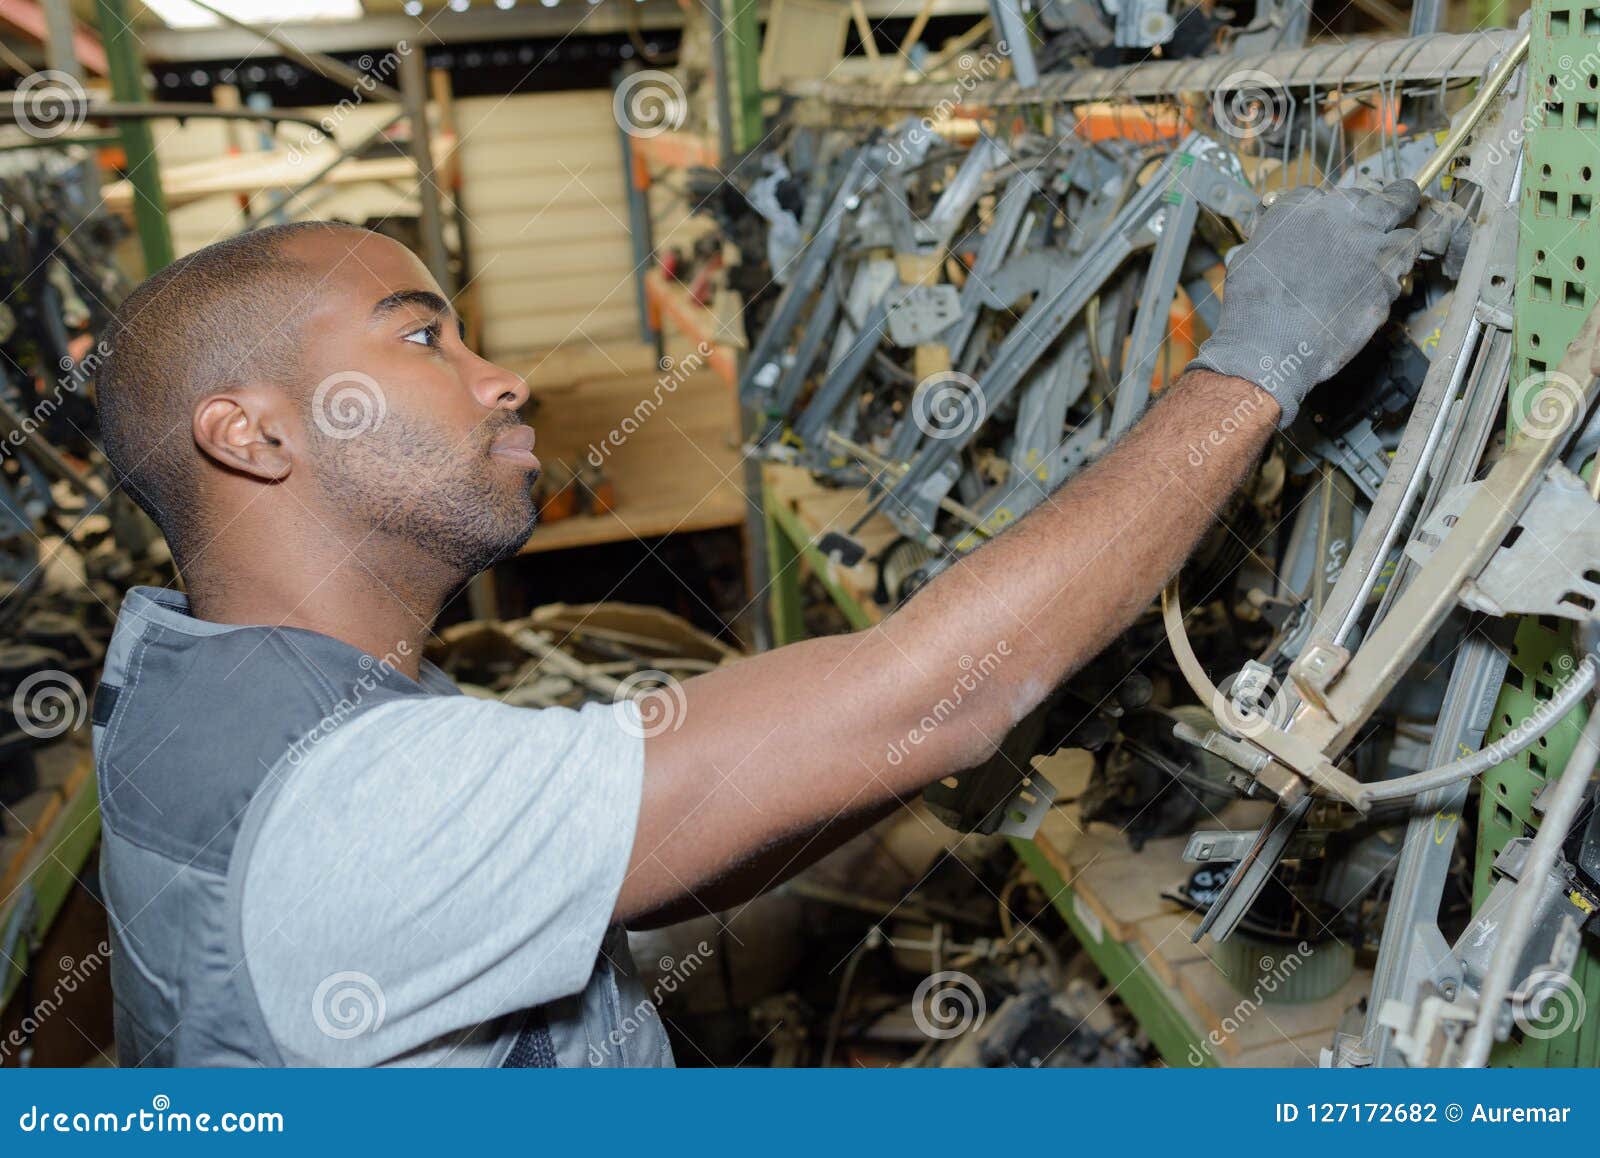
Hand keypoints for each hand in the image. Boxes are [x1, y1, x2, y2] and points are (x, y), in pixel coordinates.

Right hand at [1188, 179, 1423, 426]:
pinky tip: (1376, 291)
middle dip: (1401, 198)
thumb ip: (1280, 231)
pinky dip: (1392, 281)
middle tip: (1404, 200)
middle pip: (1394, 197)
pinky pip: (1401, 277)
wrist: (1267, 343)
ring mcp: (1373, 252)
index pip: (1340, 192)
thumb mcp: (1253, 251)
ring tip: (1395, 252)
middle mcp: (1346, 220)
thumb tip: (1293, 230)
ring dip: (1402, 242)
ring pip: (1409, 235)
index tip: (1344, 216)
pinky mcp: (1386, 286)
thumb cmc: (1252, 301)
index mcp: (1306, 207)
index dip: (1345, 205)